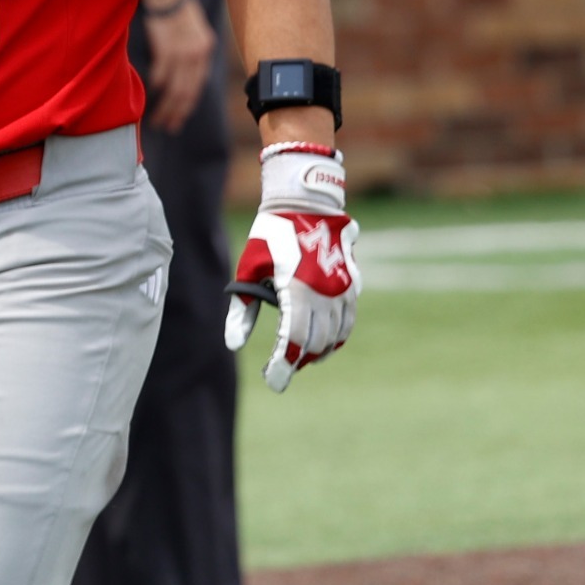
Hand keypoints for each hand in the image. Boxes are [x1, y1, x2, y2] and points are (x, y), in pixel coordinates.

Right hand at [141, 0, 215, 132]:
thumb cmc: (174, 7)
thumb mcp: (190, 29)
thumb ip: (189, 49)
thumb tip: (179, 69)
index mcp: (205, 50)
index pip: (197, 85)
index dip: (188, 104)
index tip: (179, 118)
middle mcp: (198, 53)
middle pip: (188, 91)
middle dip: (178, 112)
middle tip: (169, 127)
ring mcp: (184, 51)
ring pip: (176, 87)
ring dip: (167, 106)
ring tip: (158, 119)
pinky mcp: (168, 46)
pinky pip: (163, 72)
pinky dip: (158, 85)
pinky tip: (152, 94)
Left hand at [226, 148, 359, 391]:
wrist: (304, 202)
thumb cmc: (270, 234)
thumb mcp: (249, 267)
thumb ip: (242, 308)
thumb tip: (233, 344)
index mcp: (297, 289)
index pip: (294, 340)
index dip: (284, 365)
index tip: (274, 382)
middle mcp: (324, 292)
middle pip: (316, 342)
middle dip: (298, 361)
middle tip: (282, 371)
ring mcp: (342, 288)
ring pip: (335, 334)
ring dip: (318, 352)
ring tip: (301, 360)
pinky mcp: (351, 283)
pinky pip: (348, 319)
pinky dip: (337, 336)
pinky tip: (324, 344)